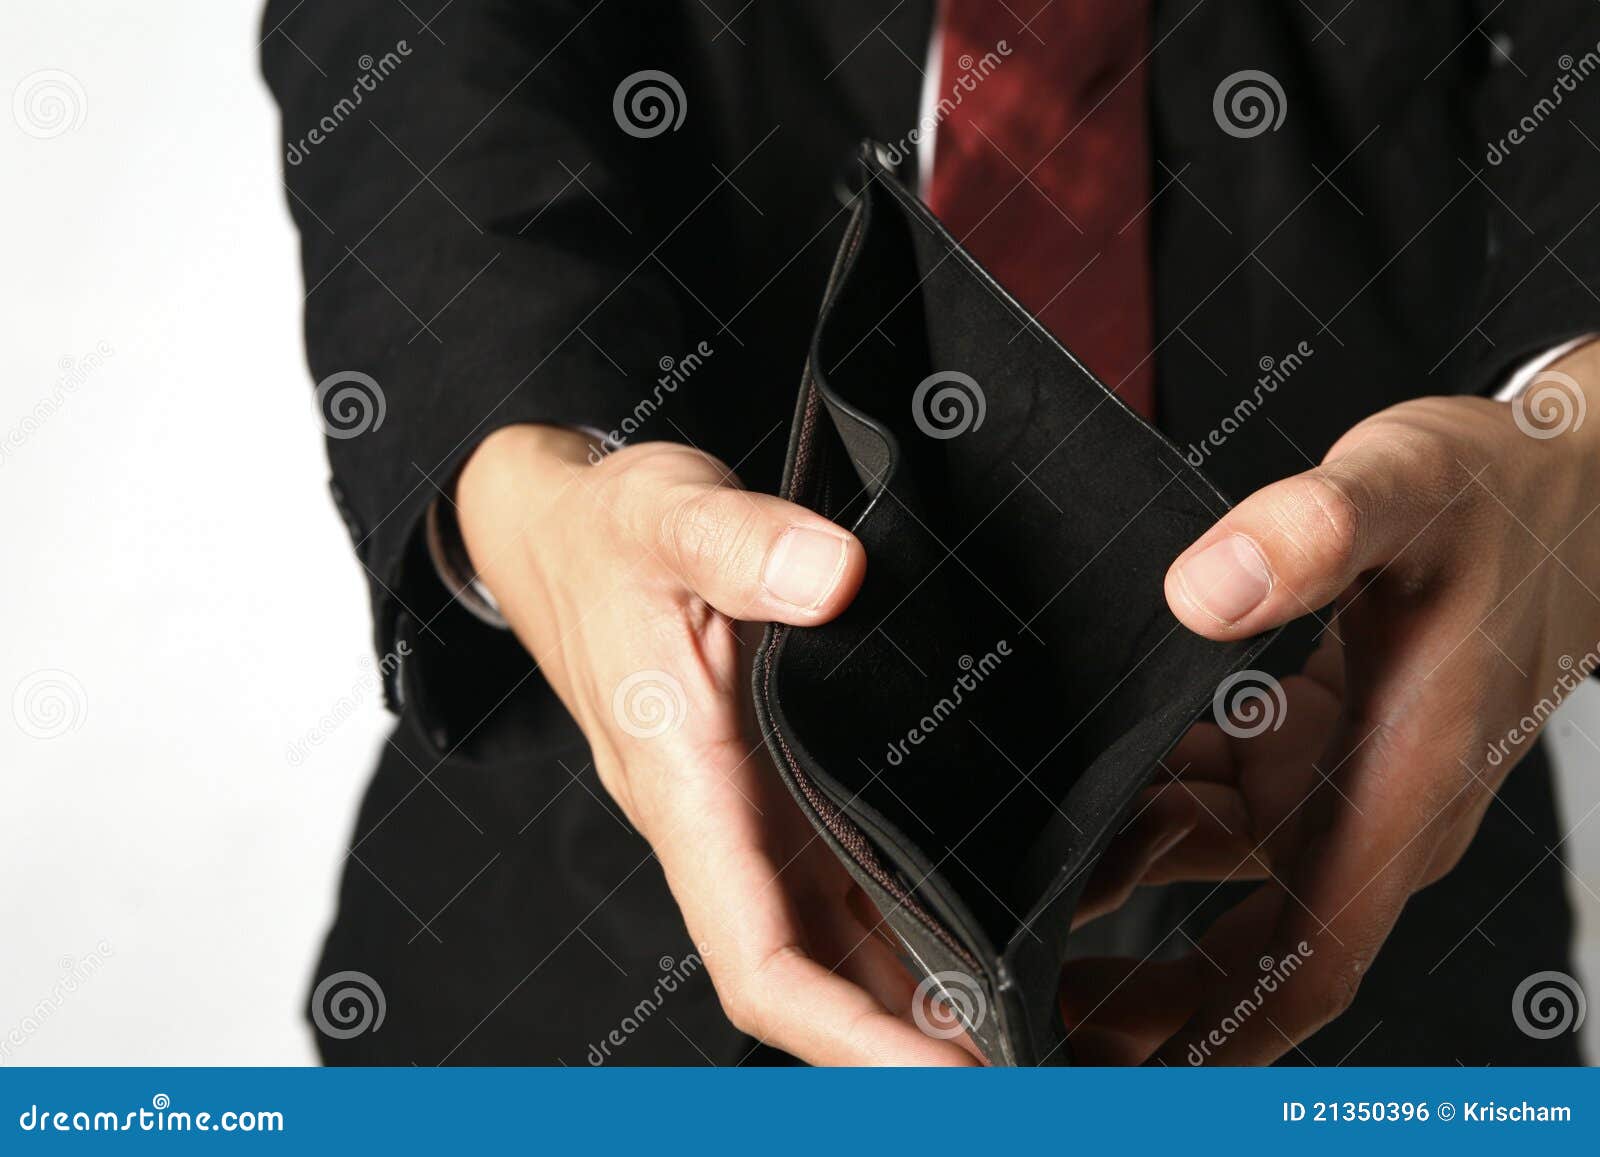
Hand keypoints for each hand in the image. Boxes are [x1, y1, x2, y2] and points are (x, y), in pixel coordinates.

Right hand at [455, 425, 979, 1064]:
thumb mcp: (667, 517)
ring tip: (1029, 1035)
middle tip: (1032, 1074)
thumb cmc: (606, 536)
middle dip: (906, 1048)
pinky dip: (905, 931)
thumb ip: (740, 544)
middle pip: (815, 979)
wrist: (561, 535)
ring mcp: (751, 816)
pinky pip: (844, 885)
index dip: (848, 1035)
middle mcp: (721, 826)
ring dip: (916, 1003)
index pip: (762, 956)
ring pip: (835, 944)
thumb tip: (833, 577)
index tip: (948, 1077)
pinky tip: (974, 946)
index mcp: (685, 786)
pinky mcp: (774, 789)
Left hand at [1063, 345, 1599, 1063]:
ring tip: (1023, 915)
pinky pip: (1218, 801)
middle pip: (1247, 949)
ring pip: (1214, 866)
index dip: (1215, 1035)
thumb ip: (1316, 532)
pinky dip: (1153, 809)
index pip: (1305, 960)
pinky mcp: (1319, 745)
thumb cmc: (1504, 501)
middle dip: (1145, 996)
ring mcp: (1340, 782)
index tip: (1122, 1080)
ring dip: (1129, 889)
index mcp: (1396, 790)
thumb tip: (1201, 592)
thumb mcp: (1409, 487)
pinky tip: (1085, 796)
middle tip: (1031, 1015)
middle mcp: (1365, 810)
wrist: (1569, 492)